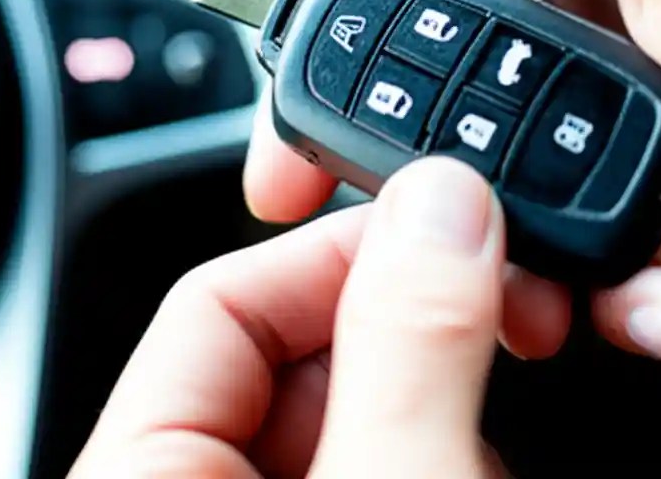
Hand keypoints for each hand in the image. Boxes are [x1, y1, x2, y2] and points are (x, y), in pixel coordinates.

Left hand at [69, 158, 553, 477]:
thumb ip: (410, 348)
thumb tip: (439, 210)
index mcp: (144, 477)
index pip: (216, 302)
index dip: (335, 247)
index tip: (443, 230)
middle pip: (309, 349)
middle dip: (422, 329)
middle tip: (516, 314)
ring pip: (374, 413)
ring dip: (459, 401)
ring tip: (511, 420)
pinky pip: (403, 463)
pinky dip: (463, 453)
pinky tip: (499, 464)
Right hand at [245, 0, 660, 353]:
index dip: (356, 32)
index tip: (302, 111)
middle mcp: (620, 3)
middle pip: (452, 83)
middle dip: (409, 164)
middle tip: (375, 228)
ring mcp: (642, 111)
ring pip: (505, 182)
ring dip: (504, 249)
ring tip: (533, 295)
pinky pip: (584, 252)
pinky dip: (594, 292)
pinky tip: (644, 302)